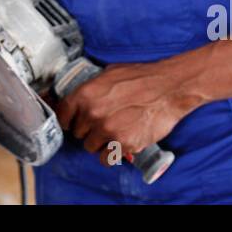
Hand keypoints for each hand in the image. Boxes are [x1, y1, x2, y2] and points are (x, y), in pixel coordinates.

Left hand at [55, 61, 199, 164]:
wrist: (168, 88)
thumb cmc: (142, 78)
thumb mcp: (110, 73)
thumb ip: (93, 88)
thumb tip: (83, 96)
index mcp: (86, 94)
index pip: (62, 114)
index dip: (68, 119)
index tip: (72, 123)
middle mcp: (93, 113)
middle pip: (78, 133)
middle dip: (88, 130)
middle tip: (101, 125)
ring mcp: (107, 130)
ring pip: (90, 147)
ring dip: (99, 143)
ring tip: (112, 134)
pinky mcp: (123, 144)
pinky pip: (106, 158)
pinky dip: (111, 155)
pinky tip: (119, 145)